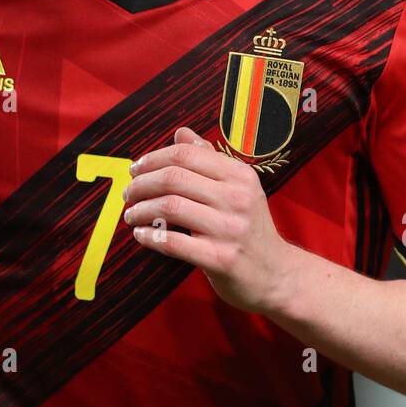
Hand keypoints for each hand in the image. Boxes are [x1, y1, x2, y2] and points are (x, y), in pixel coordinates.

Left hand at [122, 126, 292, 314]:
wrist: (277, 274)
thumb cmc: (250, 228)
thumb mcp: (239, 188)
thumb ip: (209, 159)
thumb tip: (181, 132)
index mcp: (239, 175)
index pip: (186, 154)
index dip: (153, 158)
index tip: (135, 168)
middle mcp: (237, 198)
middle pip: (173, 178)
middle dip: (141, 184)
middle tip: (128, 193)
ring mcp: (230, 229)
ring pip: (170, 207)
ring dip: (141, 210)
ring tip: (131, 215)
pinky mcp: (221, 259)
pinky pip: (174, 243)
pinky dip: (150, 237)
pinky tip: (141, 236)